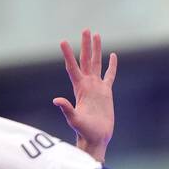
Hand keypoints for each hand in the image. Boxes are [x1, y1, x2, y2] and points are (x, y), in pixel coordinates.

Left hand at [54, 28, 116, 160]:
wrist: (95, 138)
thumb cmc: (84, 131)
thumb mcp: (74, 120)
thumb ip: (67, 109)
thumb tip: (56, 100)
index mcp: (79, 88)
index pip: (73, 67)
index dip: (68, 55)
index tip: (63, 41)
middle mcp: (87, 85)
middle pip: (86, 60)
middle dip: (85, 45)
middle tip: (86, 29)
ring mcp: (96, 87)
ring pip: (97, 64)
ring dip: (97, 50)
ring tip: (97, 35)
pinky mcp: (106, 92)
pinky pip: (110, 76)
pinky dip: (112, 66)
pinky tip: (113, 55)